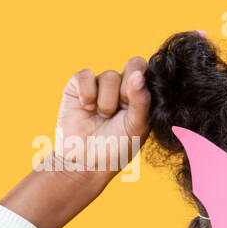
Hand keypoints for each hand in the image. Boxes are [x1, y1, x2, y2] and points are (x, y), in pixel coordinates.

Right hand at [46, 56, 150, 180]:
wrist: (87, 161)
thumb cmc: (117, 147)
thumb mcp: (137, 127)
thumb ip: (141, 100)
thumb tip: (138, 74)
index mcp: (141, 94)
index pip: (148, 70)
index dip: (142, 82)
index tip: (134, 104)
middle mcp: (122, 86)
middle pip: (131, 66)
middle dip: (126, 93)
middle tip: (119, 112)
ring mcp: (100, 85)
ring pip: (109, 75)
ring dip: (107, 101)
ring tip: (103, 117)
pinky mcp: (77, 86)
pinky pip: (85, 75)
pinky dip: (87, 93)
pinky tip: (87, 109)